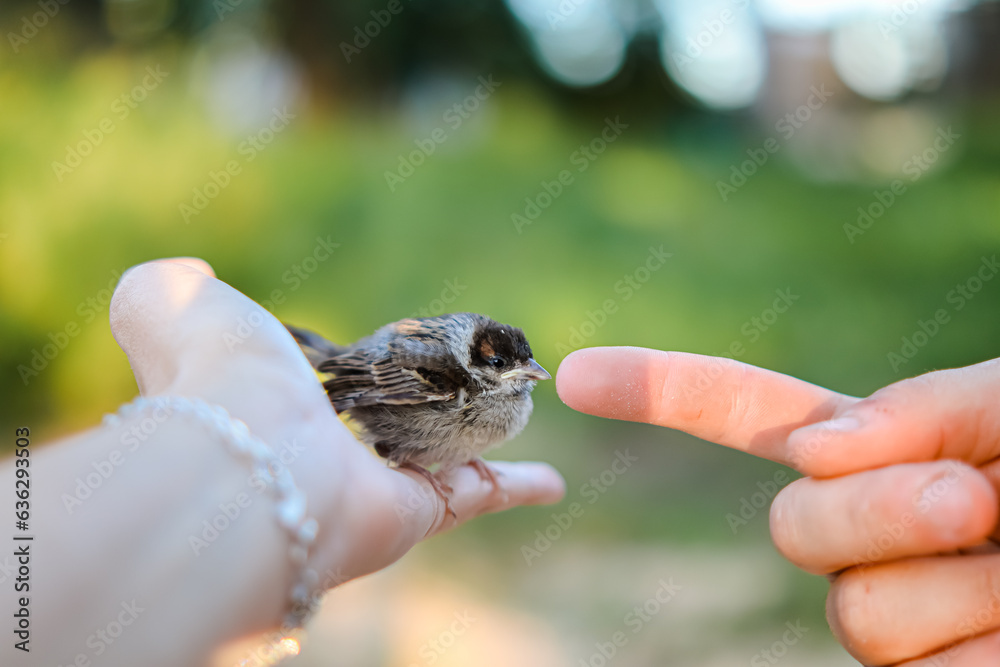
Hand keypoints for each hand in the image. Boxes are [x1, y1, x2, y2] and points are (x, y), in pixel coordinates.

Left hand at [111, 258, 564, 599]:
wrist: (253, 462)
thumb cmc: (218, 378)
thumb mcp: (172, 306)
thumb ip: (167, 290)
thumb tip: (185, 274)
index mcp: (278, 404)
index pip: (323, 385)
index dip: (347, 368)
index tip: (373, 352)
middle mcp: (328, 452)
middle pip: (393, 424)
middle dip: (427, 408)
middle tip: (464, 383)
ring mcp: (378, 483)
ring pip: (444, 458)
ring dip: (482, 439)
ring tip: (518, 414)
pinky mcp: (422, 508)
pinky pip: (480, 495)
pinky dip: (517, 487)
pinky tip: (552, 482)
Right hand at [557, 347, 999, 665]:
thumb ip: (928, 405)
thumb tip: (812, 454)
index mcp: (894, 456)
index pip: (752, 414)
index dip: (665, 389)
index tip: (577, 374)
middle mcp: (881, 540)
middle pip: (797, 529)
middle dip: (879, 511)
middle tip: (980, 500)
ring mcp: (908, 621)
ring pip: (855, 616)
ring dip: (953, 590)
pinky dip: (984, 654)